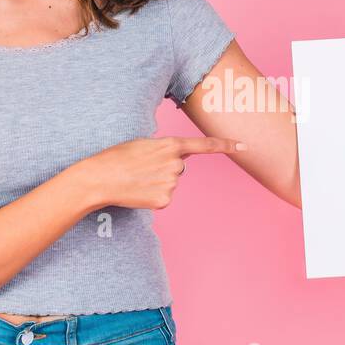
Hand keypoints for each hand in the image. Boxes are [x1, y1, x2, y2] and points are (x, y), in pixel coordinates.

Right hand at [79, 135, 246, 209]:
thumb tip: (181, 161)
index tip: (244, 145)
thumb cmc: (118, 158)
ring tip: (137, 178)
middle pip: (180, 167)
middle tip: (142, 167)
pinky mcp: (165, 200)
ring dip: (157, 181)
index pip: (204, 145)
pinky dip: (153, 196)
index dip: (225, 145)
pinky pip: (165, 197)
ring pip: (172, 183)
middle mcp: (175, 164)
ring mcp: (172, 184)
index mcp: (170, 145)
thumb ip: (166, 149)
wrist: (100, 178)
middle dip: (165, 167)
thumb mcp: (144, 144)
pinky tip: (139, 191)